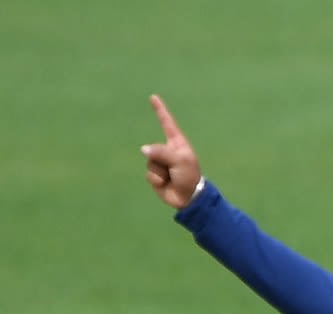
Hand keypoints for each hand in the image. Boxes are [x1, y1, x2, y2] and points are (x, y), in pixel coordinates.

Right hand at [141, 94, 202, 209]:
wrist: (188, 198)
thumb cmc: (189, 176)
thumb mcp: (179, 161)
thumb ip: (161, 152)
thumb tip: (143, 149)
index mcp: (177, 143)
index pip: (167, 123)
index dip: (160, 110)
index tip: (153, 97)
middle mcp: (167, 150)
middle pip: (154, 148)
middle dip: (161, 159)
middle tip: (174, 170)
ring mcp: (160, 162)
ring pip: (150, 161)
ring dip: (160, 172)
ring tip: (172, 177)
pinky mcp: (155, 174)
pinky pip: (149, 173)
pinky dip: (157, 179)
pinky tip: (166, 183)